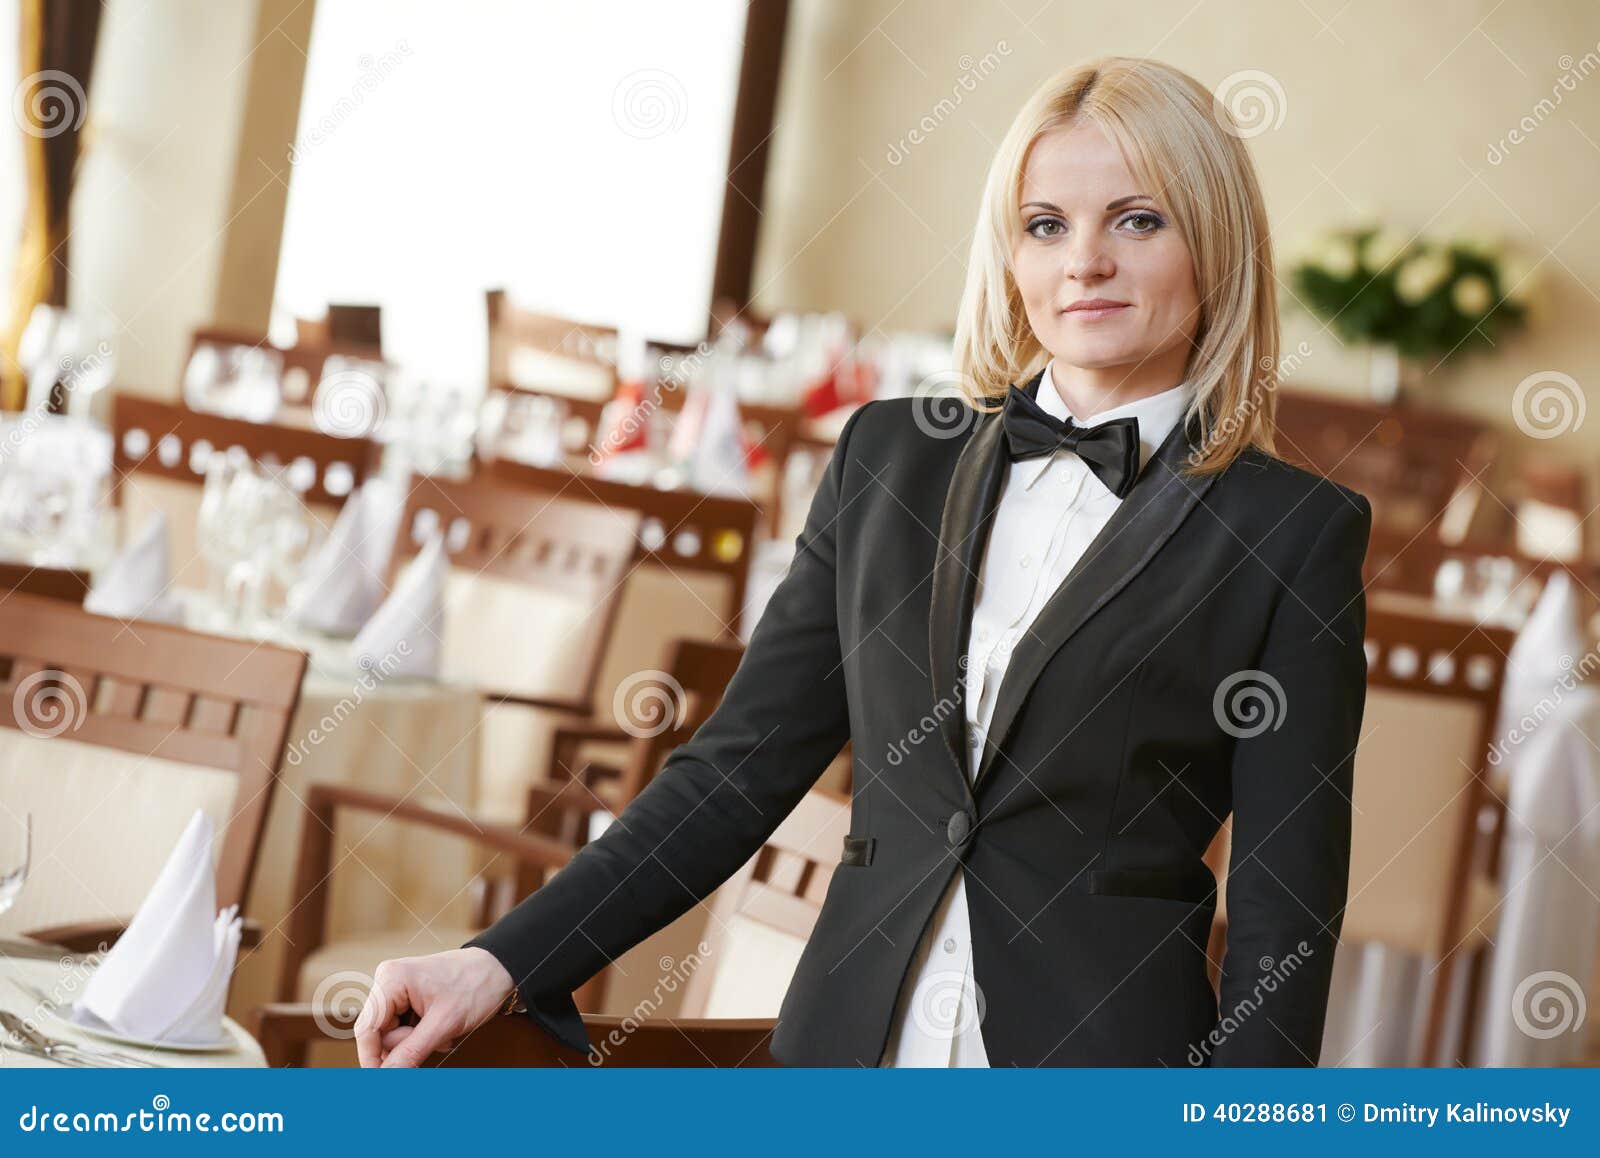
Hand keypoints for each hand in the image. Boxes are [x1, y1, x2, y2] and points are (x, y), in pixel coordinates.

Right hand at [354, 947, 514, 1067]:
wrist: (501, 969)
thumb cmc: (477, 985)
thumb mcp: (444, 1025)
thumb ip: (410, 1054)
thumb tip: (386, 1079)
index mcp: (391, 979)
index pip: (366, 1031)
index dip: (373, 1061)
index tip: (384, 1083)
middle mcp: (388, 980)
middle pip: (380, 1034)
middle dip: (407, 1046)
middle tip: (436, 1042)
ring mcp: (397, 987)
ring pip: (393, 1034)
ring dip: (417, 1042)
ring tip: (443, 1034)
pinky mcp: (407, 995)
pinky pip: (404, 1027)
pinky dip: (422, 1035)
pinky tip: (442, 1029)